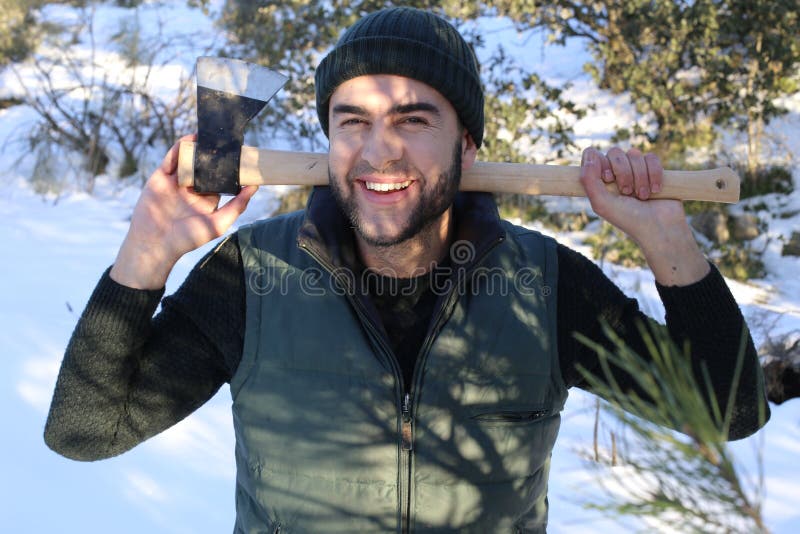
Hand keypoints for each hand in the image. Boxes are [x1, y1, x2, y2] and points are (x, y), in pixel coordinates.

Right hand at [110, 134, 256, 288]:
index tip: (241, 154)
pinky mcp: (160, 178)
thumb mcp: (218, 223)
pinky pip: (171, 159)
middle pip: (204, 166)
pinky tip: (190, 140)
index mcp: (207, 199)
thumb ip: (237, 206)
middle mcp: (192, 189)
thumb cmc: (187, 239)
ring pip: (188, 159)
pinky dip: (180, 148)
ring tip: (210, 135)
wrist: (154, 244)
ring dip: (197, 147)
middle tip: (226, 140)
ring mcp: (176, 182)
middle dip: (214, 154)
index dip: (229, 167)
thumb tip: (255, 187)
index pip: (220, 178)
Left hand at [580, 146, 708, 285]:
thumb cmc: (628, 219)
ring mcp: (635, 170)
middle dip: (623, 172)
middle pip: (614, 152)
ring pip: (634, 154)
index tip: (607, 178)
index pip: (592, 155)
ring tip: (643, 196)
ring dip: (640, 177)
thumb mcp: (602, 204)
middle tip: (627, 192)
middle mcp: (616, 173)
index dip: (600, 162)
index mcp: (599, 181)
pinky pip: (651, 158)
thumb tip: (590, 155)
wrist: (660, 227)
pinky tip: (655, 190)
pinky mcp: (654, 170)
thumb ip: (589, 180)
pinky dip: (654, 174)